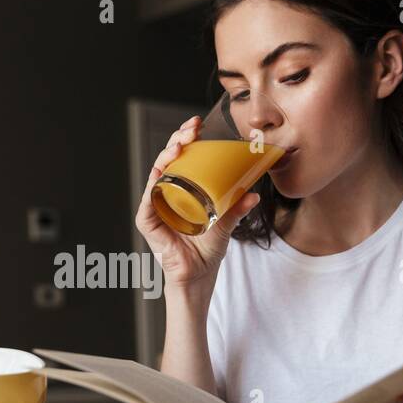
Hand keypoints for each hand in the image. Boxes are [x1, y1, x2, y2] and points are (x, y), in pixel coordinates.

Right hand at [134, 115, 259, 292]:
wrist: (198, 277)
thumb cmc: (207, 250)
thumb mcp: (226, 224)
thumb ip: (237, 208)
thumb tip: (254, 194)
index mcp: (181, 189)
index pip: (181, 158)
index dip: (186, 138)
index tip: (198, 125)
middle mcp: (165, 194)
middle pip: (167, 160)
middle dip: (177, 140)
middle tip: (192, 130)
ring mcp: (155, 207)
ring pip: (156, 174)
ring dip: (166, 157)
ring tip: (180, 145)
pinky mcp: (148, 222)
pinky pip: (148, 201)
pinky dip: (153, 186)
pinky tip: (161, 173)